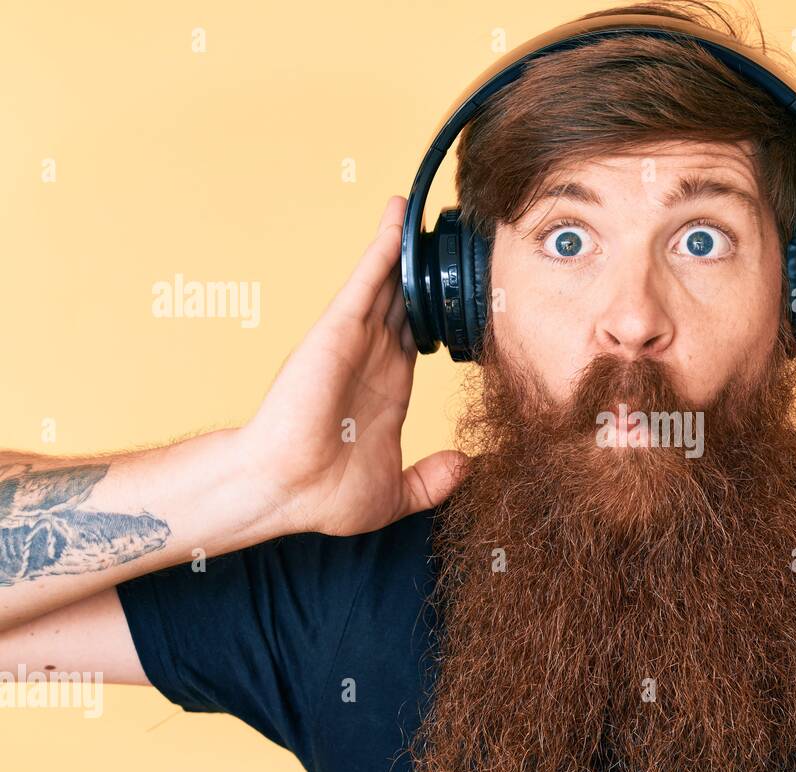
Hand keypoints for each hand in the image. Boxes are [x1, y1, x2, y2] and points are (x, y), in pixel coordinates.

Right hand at [238, 196, 467, 536]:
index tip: (463, 298)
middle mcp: (372, 359)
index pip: (420, 343)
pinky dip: (383, 244)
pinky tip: (398, 214)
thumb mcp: (396, 495)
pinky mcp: (340, 328)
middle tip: (451, 240)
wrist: (287, 490)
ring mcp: (355, 340)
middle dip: (426, 274)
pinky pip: (367, 277)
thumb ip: (433, 482)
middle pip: (406, 303)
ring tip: (426, 209)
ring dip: (405, 246)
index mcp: (387, 391)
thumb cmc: (325, 496)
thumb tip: (468, 466)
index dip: (441, 318)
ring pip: (388, 281)